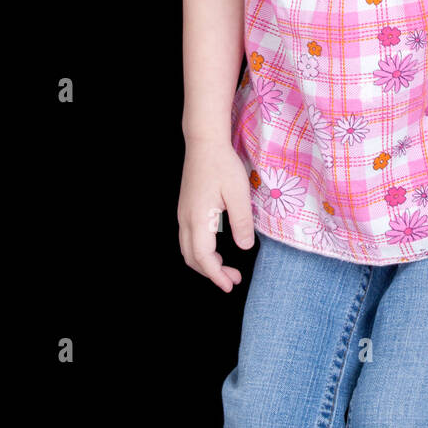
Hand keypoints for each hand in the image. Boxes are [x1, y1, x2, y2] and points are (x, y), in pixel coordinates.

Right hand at [177, 139, 254, 293]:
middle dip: (211, 273)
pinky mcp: (186, 207)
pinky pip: (188, 238)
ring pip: (188, 249)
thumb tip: (245, 247)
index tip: (230, 285)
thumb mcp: (239, 193)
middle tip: (233, 279)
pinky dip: (200, 251)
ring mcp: (183, 213)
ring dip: (205, 263)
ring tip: (226, 268)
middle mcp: (186, 219)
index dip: (216, 275)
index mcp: (198, 219)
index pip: (203, 258)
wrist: (204, 142)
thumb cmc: (223, 164)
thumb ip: (242, 222)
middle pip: (191, 258)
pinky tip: (216, 248)